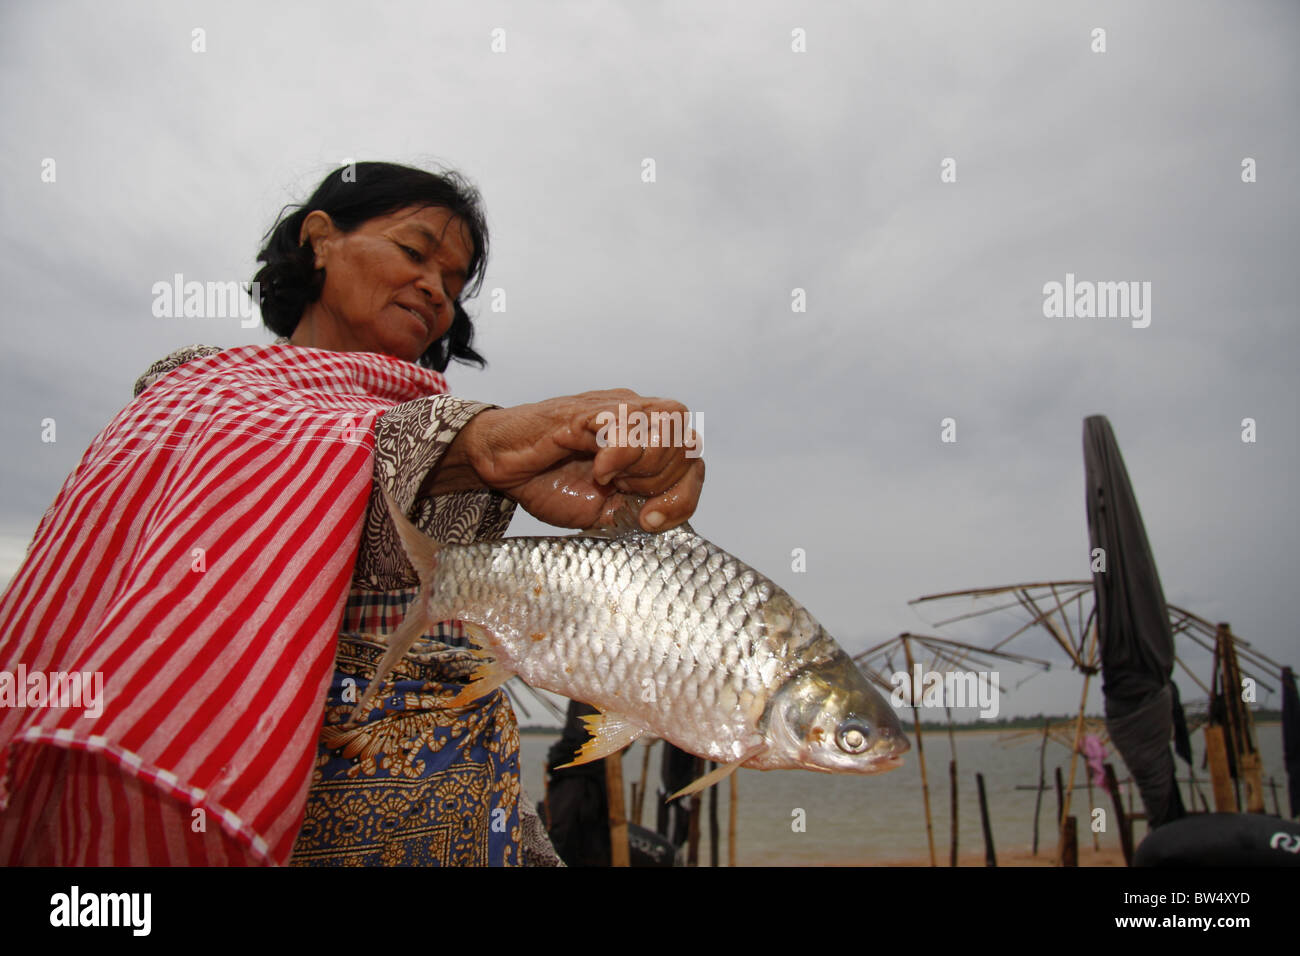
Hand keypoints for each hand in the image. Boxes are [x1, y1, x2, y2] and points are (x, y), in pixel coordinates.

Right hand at [429, 389, 703, 530]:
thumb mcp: (602, 510)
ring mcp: (614, 409)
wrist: (501, 466)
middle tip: (625, 493)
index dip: (683, 495)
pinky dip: (619, 452)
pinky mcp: (587, 411)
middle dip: (663, 479)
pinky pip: (623, 420)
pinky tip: (598, 471)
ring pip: (666, 421)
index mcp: (645, 442)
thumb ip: (637, 509)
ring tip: (611, 479)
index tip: (651, 519)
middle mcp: (636, 417)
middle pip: (687, 438)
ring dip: (645, 463)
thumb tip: (664, 517)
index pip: (693, 459)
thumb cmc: (548, 482)